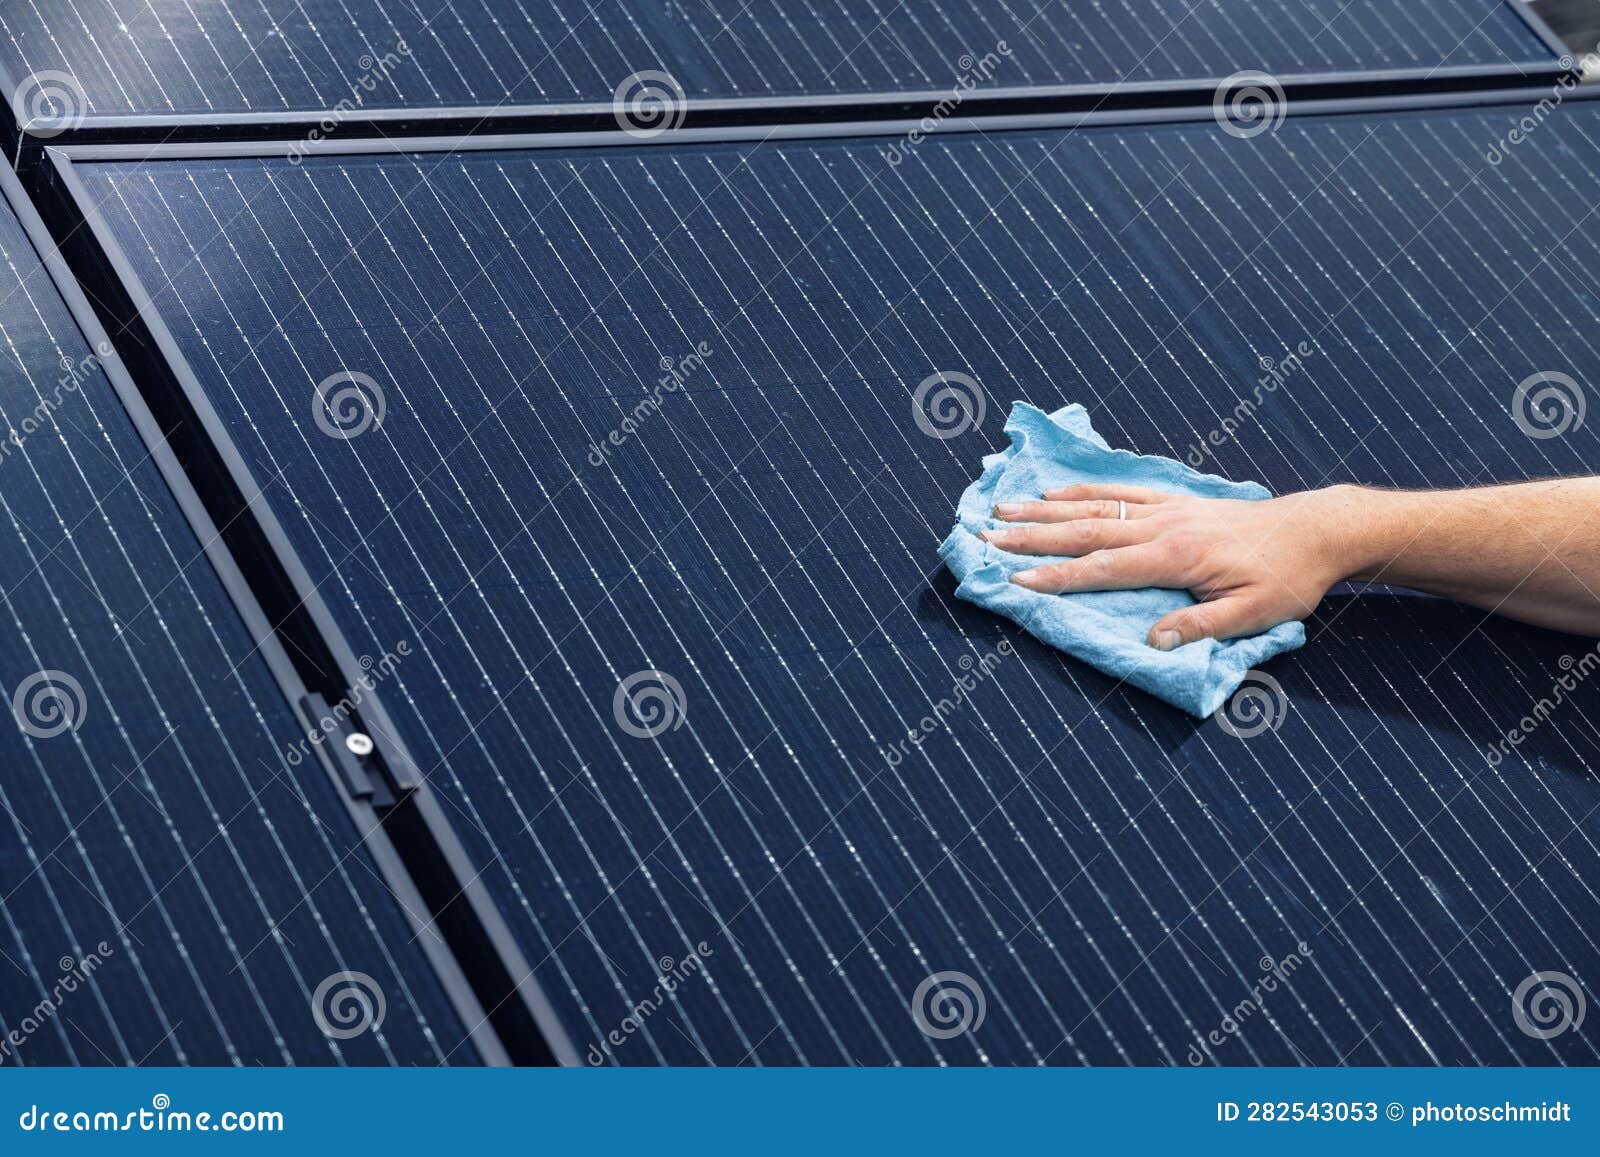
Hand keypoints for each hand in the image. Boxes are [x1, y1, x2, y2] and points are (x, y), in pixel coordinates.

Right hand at [978, 483, 1358, 649]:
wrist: (1317, 530)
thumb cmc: (1288, 579)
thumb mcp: (1254, 614)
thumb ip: (1200, 625)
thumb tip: (1151, 642)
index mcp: (1175, 556)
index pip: (1103, 568)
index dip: (1057, 576)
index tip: (1014, 580)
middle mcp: (1163, 526)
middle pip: (1084, 531)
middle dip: (1031, 537)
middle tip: (986, 536)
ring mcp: (1166, 508)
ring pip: (1094, 507)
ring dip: (1044, 510)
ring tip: (1002, 510)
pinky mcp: (1174, 500)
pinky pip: (1119, 492)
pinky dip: (1082, 490)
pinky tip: (1054, 492)